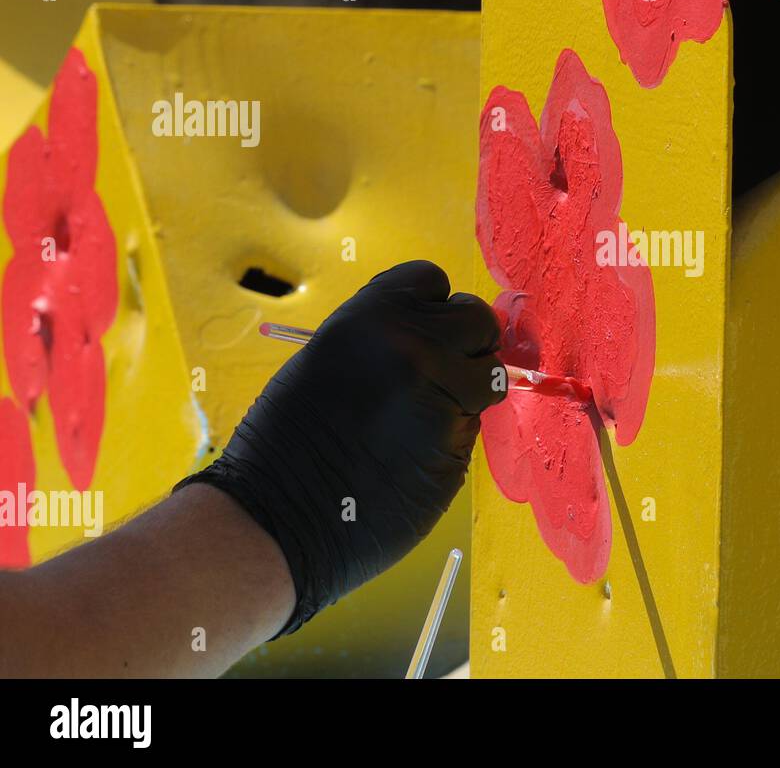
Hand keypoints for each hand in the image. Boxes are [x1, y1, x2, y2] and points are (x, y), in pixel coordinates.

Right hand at [175, 260, 505, 635]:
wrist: (275, 513)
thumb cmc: (289, 436)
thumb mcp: (329, 356)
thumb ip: (384, 337)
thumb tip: (436, 332)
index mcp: (373, 317)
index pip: (433, 280)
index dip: (431, 305)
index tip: (423, 326)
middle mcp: (416, 349)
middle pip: (479, 321)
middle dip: (465, 340)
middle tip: (440, 367)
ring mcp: (443, 398)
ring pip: (489, 374)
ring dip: (469, 388)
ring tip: (423, 412)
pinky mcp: (456, 446)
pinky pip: (473, 422)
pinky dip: (453, 431)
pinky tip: (413, 450)